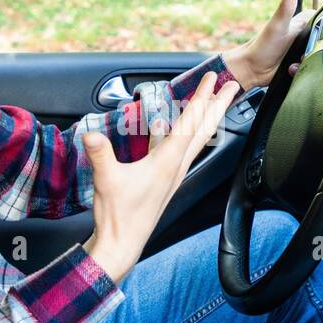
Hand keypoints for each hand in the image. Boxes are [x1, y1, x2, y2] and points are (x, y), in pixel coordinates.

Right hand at [81, 71, 240, 283]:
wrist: (121, 243)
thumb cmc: (118, 216)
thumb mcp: (107, 180)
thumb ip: (100, 154)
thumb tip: (91, 134)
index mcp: (167, 162)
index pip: (190, 123)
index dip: (200, 98)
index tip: (211, 79)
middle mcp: (175, 166)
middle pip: (204, 129)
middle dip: (217, 105)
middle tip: (232, 86)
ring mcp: (170, 174)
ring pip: (193, 139)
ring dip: (202, 118)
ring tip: (207, 102)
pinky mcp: (161, 180)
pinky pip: (172, 149)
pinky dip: (172, 133)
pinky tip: (159, 125)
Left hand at [222, 0, 314, 88]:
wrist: (252, 70)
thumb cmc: (262, 45)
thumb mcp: (277, 25)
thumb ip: (286, 6)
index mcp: (299, 23)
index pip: (321, 17)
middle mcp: (301, 36)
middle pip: (322, 39)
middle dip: (319, 49)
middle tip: (306, 53)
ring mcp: (299, 51)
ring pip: (317, 55)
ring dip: (310, 61)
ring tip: (297, 62)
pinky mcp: (298, 64)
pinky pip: (309, 67)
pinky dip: (303, 70)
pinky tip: (293, 69)